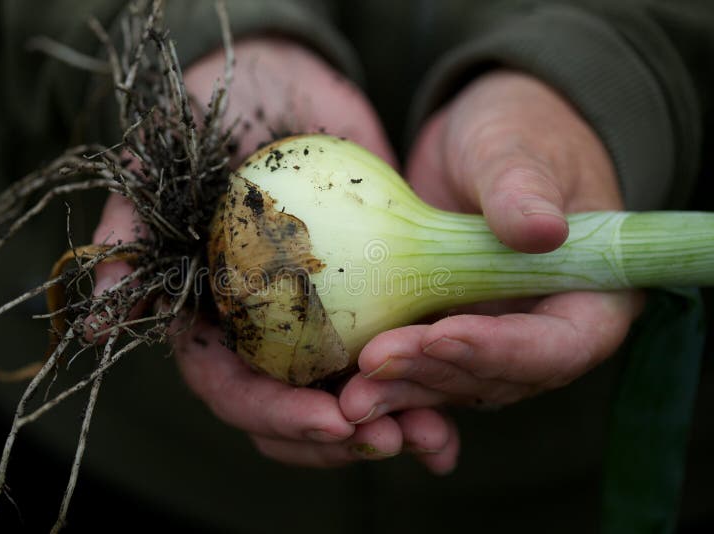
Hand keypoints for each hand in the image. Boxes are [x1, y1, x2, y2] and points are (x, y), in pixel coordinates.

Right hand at [92, 37, 456, 469]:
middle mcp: (262, 331)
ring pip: (350, 393)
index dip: (275, 416)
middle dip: (343, 436)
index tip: (332, 421)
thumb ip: (129, 235)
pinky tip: (460, 393)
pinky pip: (400, 348)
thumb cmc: (210, 115)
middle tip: (399, 437)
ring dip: (393, 423)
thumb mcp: (159, 166)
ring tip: (436, 434)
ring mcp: (318, 318)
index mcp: (210, 319)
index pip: (234, 390)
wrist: (281, 79)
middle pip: (296, 410)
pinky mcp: (373, 296)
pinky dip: (428, 378)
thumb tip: (103, 309)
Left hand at [339, 70, 643, 443]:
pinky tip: (342, 383)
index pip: (558, 345)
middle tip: (372, 369)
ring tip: (351, 395)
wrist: (478, 143)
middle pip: (499, 377)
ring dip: (403, 389)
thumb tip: (544, 232)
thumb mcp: (516, 148)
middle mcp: (546, 329)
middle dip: (434, 376)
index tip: (439, 336)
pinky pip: (422, 364)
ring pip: (454, 382)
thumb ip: (525, 187)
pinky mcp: (451, 329)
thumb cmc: (514, 132)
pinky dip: (388, 376)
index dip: (501, 350)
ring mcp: (496, 335)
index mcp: (591, 295)